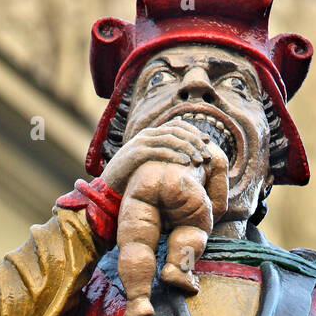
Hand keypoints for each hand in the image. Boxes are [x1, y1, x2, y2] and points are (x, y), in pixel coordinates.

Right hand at [101, 120, 223, 194]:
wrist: (108, 188)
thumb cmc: (131, 180)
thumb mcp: (150, 167)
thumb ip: (163, 160)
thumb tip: (184, 164)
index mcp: (151, 135)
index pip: (177, 126)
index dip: (194, 132)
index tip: (208, 142)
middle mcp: (147, 135)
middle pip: (177, 130)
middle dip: (195, 141)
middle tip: (207, 154)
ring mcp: (141, 143)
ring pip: (170, 138)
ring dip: (188, 147)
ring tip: (200, 159)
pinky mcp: (136, 154)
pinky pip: (159, 150)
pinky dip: (174, 154)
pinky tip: (186, 162)